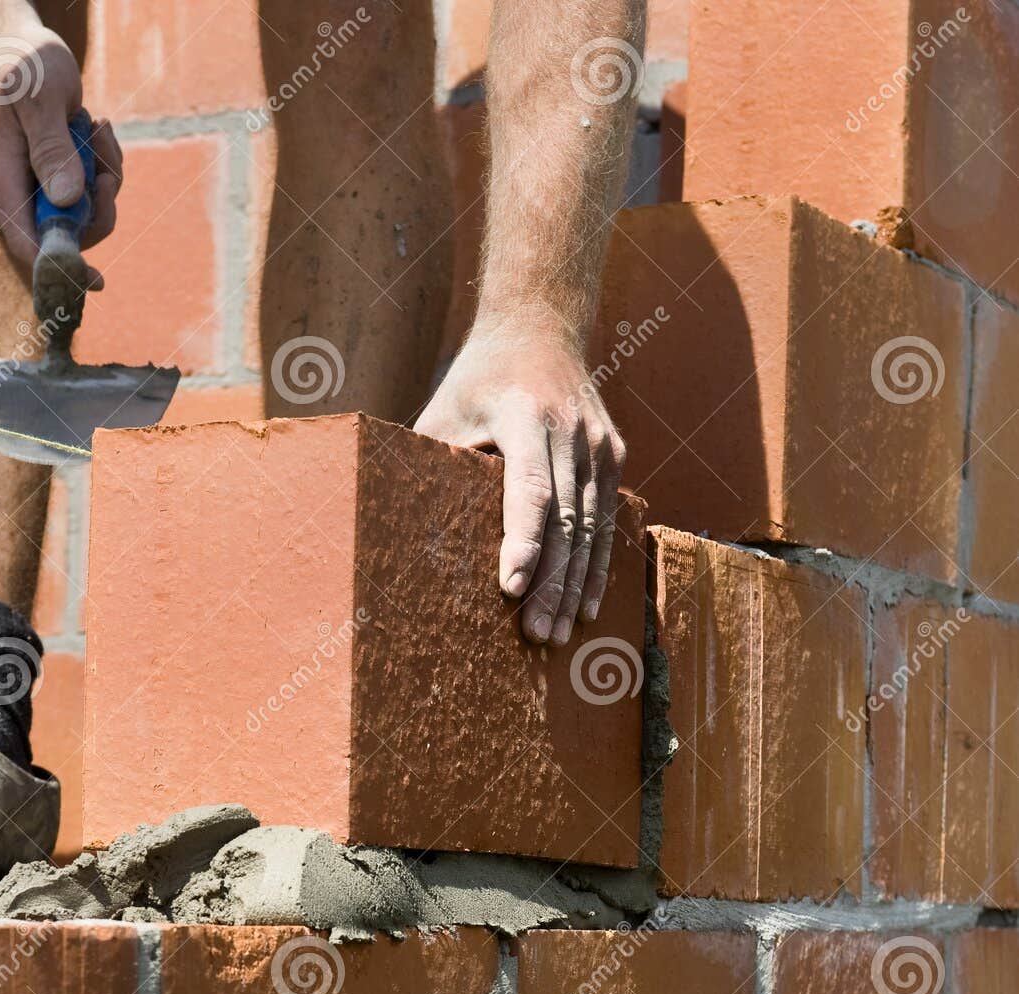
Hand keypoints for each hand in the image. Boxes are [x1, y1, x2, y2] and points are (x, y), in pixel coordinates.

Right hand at [0, 21, 121, 287]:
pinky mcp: (61, 175)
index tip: (95, 279)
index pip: (27, 244)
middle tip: (108, 174)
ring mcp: (40, 185)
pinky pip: (94, 189)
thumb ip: (51, 147)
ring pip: (88, 213)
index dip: (60, 268)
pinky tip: (98, 127)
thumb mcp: (37, 97)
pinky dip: (106, 162)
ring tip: (99, 131)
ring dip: (106, 179)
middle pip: (68, 236)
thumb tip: (67, 200)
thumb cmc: (21, 65)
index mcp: (1, 180)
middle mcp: (20, 192)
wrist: (14, 43)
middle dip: (98, 211)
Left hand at [416, 317, 626, 644]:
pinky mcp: (613, 455)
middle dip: (551, 584)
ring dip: (575, 587)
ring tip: (560, 635)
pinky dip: (595, 567)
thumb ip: (435, 465)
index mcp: (525, 415)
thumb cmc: (476, 378)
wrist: (541, 325)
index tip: (511, 589)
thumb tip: (410, 534)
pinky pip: (605, 522)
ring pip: (591, 529)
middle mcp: (571, 430)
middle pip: (565, 521)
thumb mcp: (444, 412)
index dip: (522, 542)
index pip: (530, 490)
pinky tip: (586, 607)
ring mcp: (599, 443)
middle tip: (538, 637)